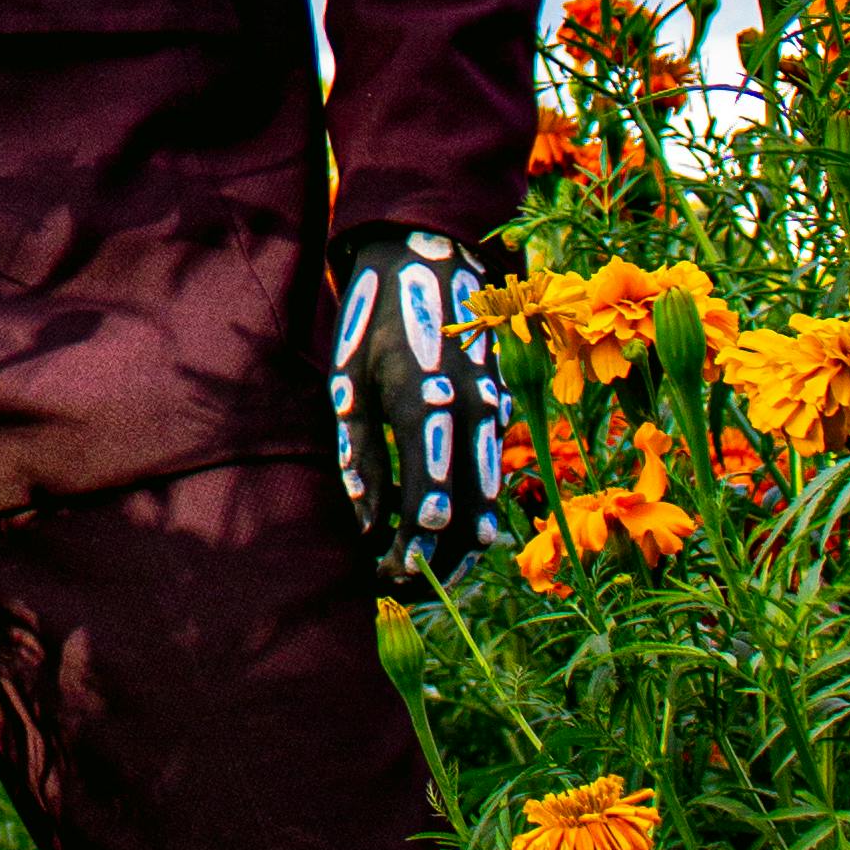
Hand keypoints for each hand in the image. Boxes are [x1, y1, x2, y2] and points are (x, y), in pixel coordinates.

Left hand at [330, 225, 505, 595]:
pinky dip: (476, 512)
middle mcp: (471, 413)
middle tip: (405, 592)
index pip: (428, 503)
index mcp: (426, 404)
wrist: (425, 256)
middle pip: (469, 515)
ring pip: (490, 501)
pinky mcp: (501, 408)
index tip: (387, 579)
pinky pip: (494, 474)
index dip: (411, 551)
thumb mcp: (348, 384)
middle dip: (439, 564)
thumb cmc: (370, 319)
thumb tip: (369, 529)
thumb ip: (361, 459)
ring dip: (462, 547)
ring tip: (429, 581)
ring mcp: (494, 409)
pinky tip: (448, 538)